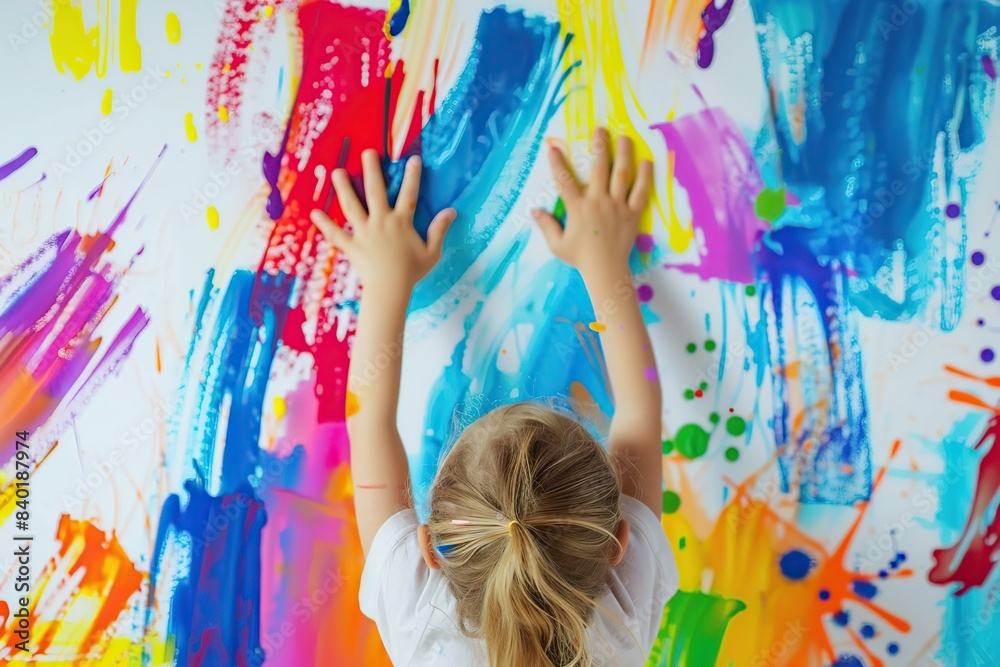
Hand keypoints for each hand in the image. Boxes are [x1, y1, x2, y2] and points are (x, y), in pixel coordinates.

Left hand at [310, 150, 456, 290]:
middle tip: (367, 153)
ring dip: (344, 188)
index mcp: (402, 222)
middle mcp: (381, 221)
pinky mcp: (351, 245)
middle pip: (375, 191)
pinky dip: (325, 224)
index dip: (412, 176)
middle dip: (372, 170)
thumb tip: (451, 211)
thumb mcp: (432, 252)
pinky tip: (314, 213)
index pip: (410, 194)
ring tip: (335, 171)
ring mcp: (364, 232)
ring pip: (352, 206)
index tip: (413, 159)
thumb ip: (439, 230)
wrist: (390, 289)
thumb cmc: (412, 272)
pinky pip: (336, 233)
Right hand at [532, 128, 651, 279]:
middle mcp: (598, 202)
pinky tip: (647, 162)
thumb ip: (546, 225)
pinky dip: (645, 176)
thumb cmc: (580, 258)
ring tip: (624, 138)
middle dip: (599, 146)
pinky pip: (641, 192)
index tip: (554, 147)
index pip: (564, 181)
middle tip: (601, 129)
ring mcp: (617, 206)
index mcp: (577, 208)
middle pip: (599, 168)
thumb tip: (534, 210)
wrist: (606, 270)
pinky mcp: (632, 213)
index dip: (558, 163)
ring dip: (623, 154)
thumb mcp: (557, 244)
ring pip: (621, 174)